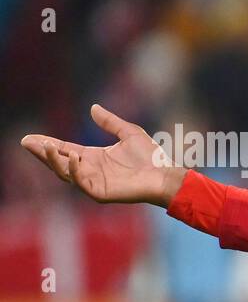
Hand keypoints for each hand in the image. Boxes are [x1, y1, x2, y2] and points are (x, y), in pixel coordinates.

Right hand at [19, 103, 186, 207]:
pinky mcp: (102, 193)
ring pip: (67, 174)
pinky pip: (83, 184)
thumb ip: (110, 122)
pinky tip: (73, 158)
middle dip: (43, 153)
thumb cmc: (151, 156)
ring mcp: (95, 183)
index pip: (65, 150)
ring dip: (55, 161)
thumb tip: (93, 108)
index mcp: (94, 158)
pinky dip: (76, 172)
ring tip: (48, 147)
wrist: (166, 174)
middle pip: (59, 163)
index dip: (48, 144)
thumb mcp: (128, 133)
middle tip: (28, 143)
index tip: (31, 137)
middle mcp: (91, 170)